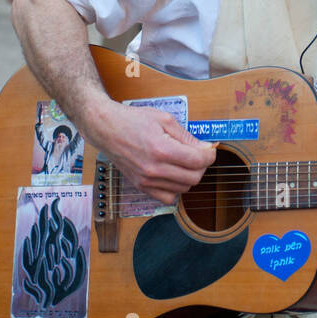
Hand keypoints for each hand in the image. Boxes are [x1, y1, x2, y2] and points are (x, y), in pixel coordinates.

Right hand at [92, 102, 216, 205]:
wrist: (106, 128)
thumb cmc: (133, 120)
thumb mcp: (165, 119)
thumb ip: (187, 137)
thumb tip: (205, 148)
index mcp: (162, 149)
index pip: (198, 161)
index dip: (210, 155)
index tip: (210, 149)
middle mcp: (154, 169)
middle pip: (194, 178)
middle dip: (202, 166)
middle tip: (198, 154)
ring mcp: (146, 180)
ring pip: (183, 188)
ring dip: (190, 176)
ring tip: (184, 162)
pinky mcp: (141, 186)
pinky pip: (167, 197)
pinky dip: (175, 188)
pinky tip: (173, 174)